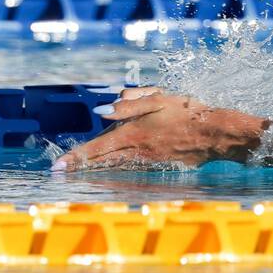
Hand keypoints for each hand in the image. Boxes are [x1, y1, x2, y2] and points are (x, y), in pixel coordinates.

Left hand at [51, 87, 271, 170]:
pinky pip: (130, 168)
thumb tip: (101, 111)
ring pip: (114, 166)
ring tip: (78, 172)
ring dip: (95, 170)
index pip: (97, 147)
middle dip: (80, 166)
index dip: (76, 157)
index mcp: (134, 133)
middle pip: (102, 161)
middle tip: (60, 172)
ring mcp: (148, 160)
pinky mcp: (159, 164)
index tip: (58, 166)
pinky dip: (114, 170)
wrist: (215, 134)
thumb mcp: (158, 99)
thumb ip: (128, 105)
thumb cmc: (189, 111)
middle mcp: (138, 150)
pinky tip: (109, 171)